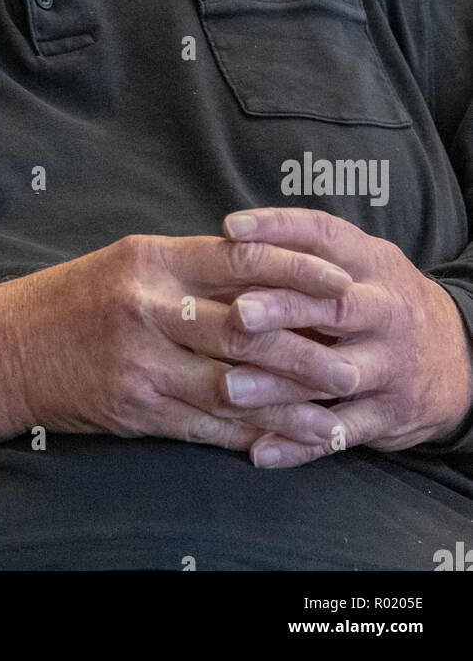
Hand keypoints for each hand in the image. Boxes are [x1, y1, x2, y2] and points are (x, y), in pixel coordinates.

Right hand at [0, 232, 361, 448]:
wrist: (5, 350)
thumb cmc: (72, 298)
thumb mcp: (128, 261)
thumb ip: (192, 267)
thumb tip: (267, 271)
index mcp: (152, 262)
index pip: (240, 260)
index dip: (297, 271)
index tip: (340, 281)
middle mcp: (149, 309)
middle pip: (248, 328)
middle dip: (307, 347)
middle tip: (352, 360)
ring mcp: (142, 363)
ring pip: (236, 386)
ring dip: (291, 406)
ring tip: (335, 416)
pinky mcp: (135, 409)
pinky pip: (206, 427)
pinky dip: (250, 438)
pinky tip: (283, 444)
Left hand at [220, 207, 472, 467]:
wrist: (456, 357)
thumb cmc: (378, 299)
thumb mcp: (359, 264)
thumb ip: (306, 255)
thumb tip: (227, 246)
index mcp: (371, 263)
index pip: (324, 234)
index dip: (277, 228)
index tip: (230, 230)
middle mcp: (384, 310)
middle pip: (333, 307)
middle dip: (285, 309)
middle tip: (239, 313)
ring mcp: (389, 364)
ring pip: (332, 375)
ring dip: (280, 385)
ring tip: (231, 388)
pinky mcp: (387, 414)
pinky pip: (340, 432)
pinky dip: (299, 445)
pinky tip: (260, 450)